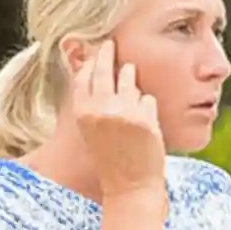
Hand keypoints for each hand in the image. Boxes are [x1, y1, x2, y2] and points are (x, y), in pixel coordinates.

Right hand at [72, 40, 165, 202]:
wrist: (130, 186)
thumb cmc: (112, 159)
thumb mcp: (92, 130)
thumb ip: (93, 105)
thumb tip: (95, 75)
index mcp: (83, 113)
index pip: (83, 77)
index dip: (89, 63)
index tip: (94, 51)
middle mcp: (100, 110)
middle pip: (103, 70)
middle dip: (106, 53)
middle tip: (110, 43)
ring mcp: (123, 112)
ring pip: (129, 79)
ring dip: (130, 76)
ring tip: (129, 74)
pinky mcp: (144, 118)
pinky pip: (147, 98)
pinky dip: (147, 107)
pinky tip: (145, 124)